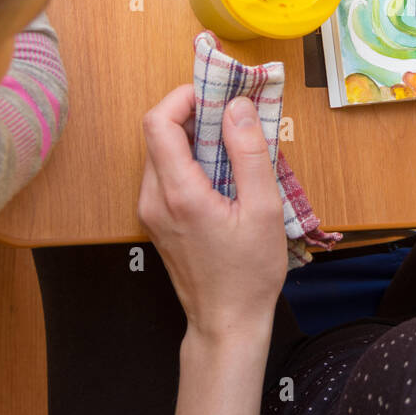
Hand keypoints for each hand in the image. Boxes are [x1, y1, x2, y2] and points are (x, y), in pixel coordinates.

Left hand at [138, 86, 287, 343]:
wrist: (226, 322)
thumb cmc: (248, 273)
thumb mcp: (263, 208)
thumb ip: (249, 152)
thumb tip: (237, 107)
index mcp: (178, 193)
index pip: (159, 122)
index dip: (184, 97)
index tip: (218, 92)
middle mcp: (154, 199)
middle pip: (159, 134)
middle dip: (194, 113)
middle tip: (233, 113)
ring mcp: (152, 211)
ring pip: (162, 153)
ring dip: (194, 137)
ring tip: (234, 144)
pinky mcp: (158, 221)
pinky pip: (168, 175)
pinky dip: (192, 160)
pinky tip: (224, 172)